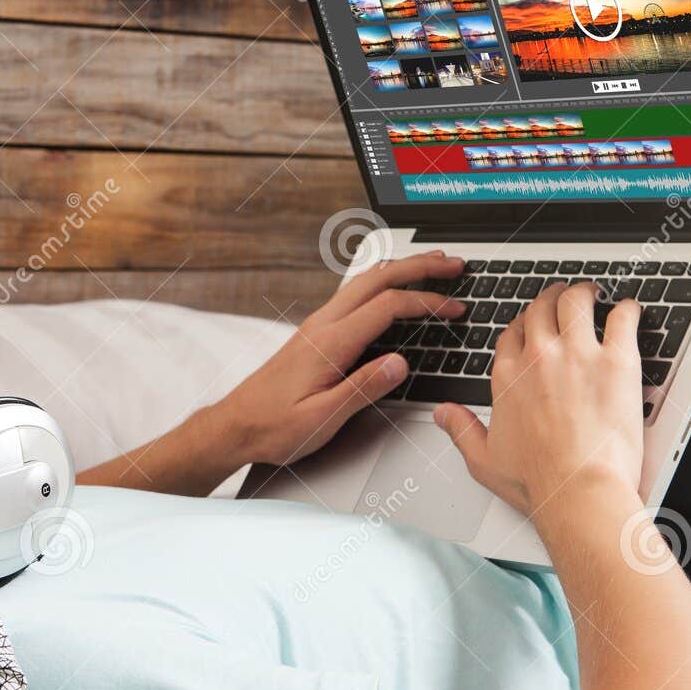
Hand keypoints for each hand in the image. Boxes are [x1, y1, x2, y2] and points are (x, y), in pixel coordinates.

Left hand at [215, 251, 465, 466]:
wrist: (235, 426)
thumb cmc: (273, 426)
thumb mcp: (322, 418)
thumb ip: (363, 388)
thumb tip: (400, 364)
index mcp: (329, 342)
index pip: (388, 306)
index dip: (427, 302)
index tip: (455, 308)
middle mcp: (322, 325)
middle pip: (377, 279)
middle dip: (420, 266)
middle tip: (453, 263)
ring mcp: (316, 325)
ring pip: (364, 282)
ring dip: (400, 270)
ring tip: (431, 265)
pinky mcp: (314, 334)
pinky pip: (353, 295)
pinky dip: (382, 284)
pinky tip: (391, 289)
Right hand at [435, 282, 644, 525]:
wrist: (578, 492)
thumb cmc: (538, 481)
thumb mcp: (483, 460)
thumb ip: (461, 430)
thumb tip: (443, 414)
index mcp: (508, 377)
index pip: (511, 334)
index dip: (523, 325)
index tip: (533, 327)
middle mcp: (538, 358)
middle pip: (541, 308)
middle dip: (552, 298)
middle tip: (563, 297)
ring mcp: (578, 355)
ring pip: (577, 302)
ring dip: (585, 293)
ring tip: (593, 293)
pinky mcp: (616, 361)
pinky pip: (623, 317)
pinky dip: (627, 310)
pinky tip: (628, 311)